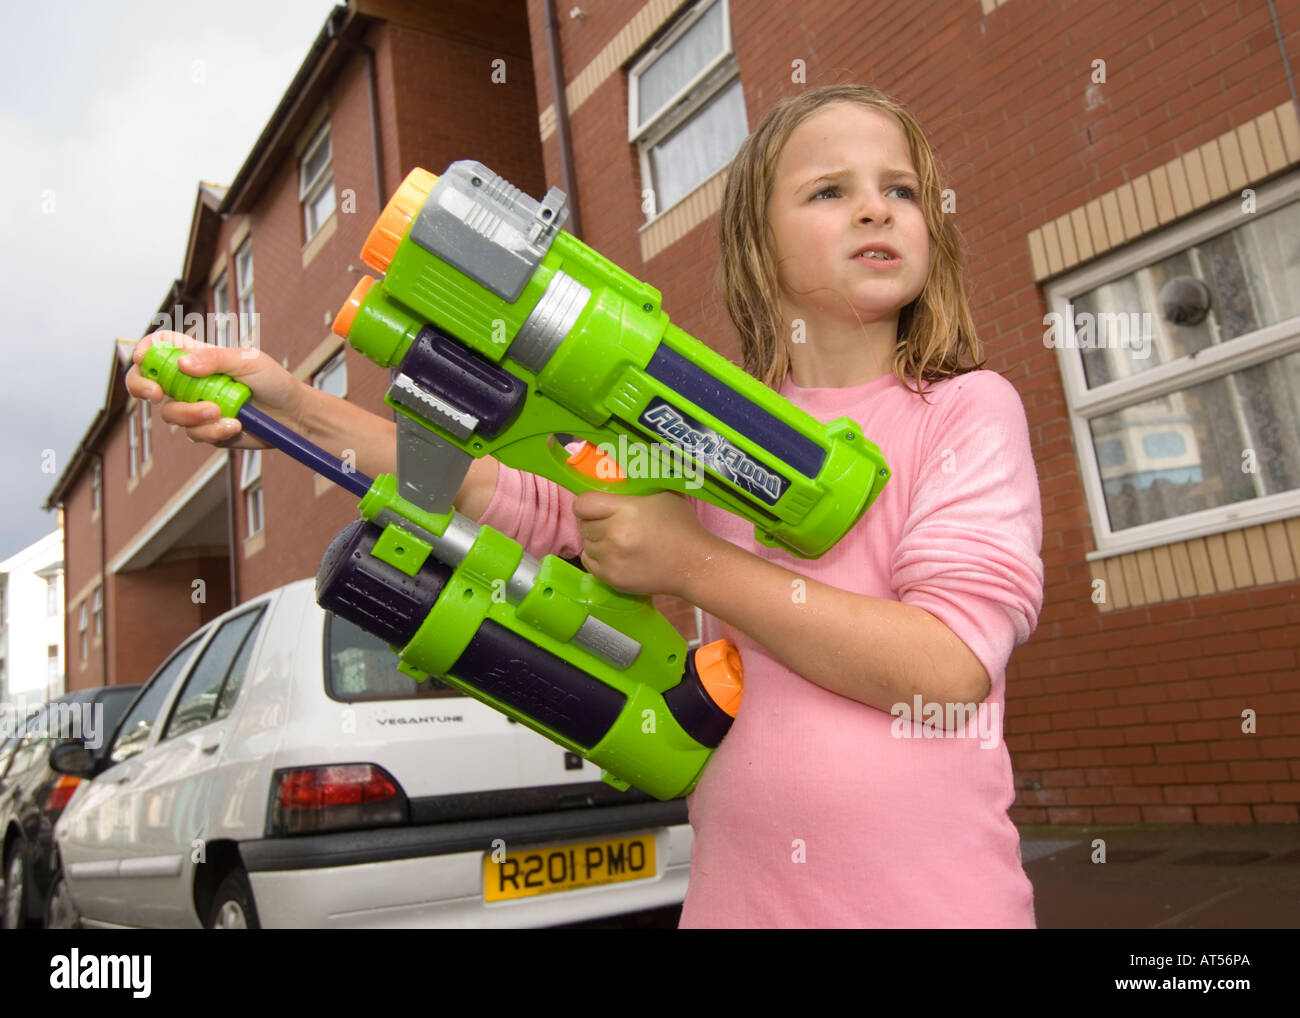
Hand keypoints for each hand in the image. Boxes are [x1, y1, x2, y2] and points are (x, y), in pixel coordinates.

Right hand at [124, 332, 307, 448]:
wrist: (292, 415)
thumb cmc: (273, 381)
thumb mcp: (247, 361)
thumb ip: (214, 359)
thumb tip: (182, 364)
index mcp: (197, 358)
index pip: (160, 348)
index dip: (145, 351)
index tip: (142, 360)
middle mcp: (190, 382)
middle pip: (148, 383)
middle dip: (142, 388)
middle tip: (157, 395)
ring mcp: (195, 408)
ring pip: (171, 414)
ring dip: (193, 415)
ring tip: (223, 412)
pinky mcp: (206, 430)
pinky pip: (194, 434)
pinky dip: (212, 431)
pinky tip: (235, 425)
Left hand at [571, 490, 712, 596]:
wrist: (695, 564)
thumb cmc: (682, 526)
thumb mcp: (662, 495)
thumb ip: (634, 489)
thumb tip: (611, 479)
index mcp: (626, 510)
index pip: (583, 504)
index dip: (586, 504)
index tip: (595, 506)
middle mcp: (614, 535)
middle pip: (583, 525)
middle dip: (593, 522)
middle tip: (609, 522)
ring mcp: (612, 559)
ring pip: (586, 545)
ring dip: (596, 540)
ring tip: (615, 540)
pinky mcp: (612, 578)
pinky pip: (589, 563)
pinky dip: (598, 557)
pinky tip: (614, 554)